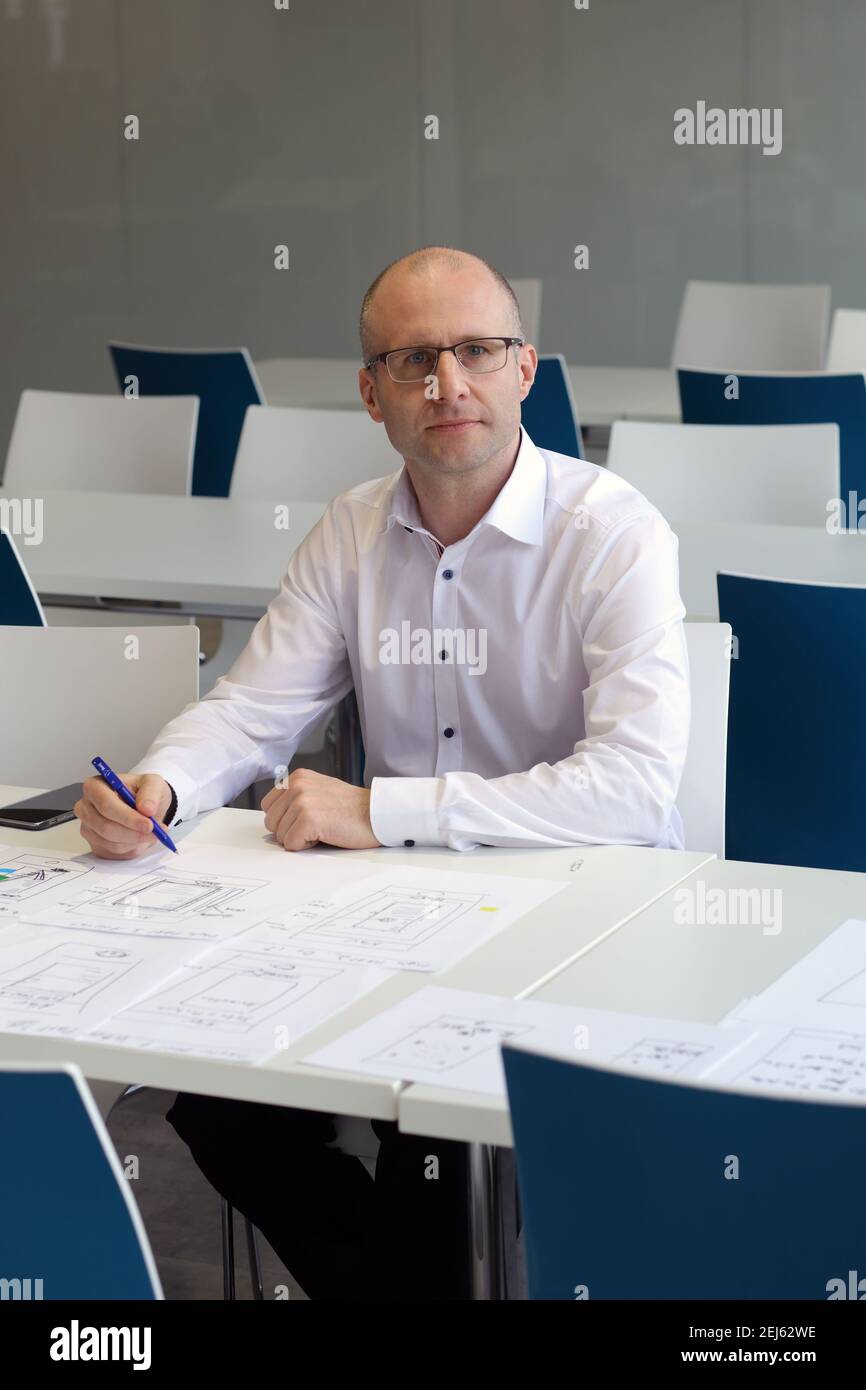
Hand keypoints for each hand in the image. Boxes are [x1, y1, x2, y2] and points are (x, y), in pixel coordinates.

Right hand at [74, 772, 172, 859]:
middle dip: (133, 833)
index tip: (148, 824)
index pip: (106, 804)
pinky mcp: (94, 844)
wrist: (144, 807)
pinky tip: (138, 837)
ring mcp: (88, 827)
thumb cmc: (143, 793)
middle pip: (105, 826)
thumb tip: (146, 808)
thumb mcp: (153, 784)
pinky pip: (113, 852)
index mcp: (95, 786)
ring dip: (134, 841)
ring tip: (149, 833)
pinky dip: (130, 848)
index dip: (127, 817)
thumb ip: (151, 793)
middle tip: (155, 832)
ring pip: (110, 842)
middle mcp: (86, 807)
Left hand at [261, 768, 379, 850]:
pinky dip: (307, 846)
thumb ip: (296, 797)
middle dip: (290, 830)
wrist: (377, 814)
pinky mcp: (309, 819)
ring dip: (300, 839)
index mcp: (297, 777)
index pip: (268, 807)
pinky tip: (325, 835)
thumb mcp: (319, 790)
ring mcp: (302, 801)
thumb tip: (275, 819)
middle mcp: (296, 785)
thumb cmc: (352, 808)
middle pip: (271, 822)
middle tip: (317, 825)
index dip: (286, 819)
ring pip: (280, 835)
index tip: (307, 818)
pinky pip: (291, 844)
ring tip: (323, 828)